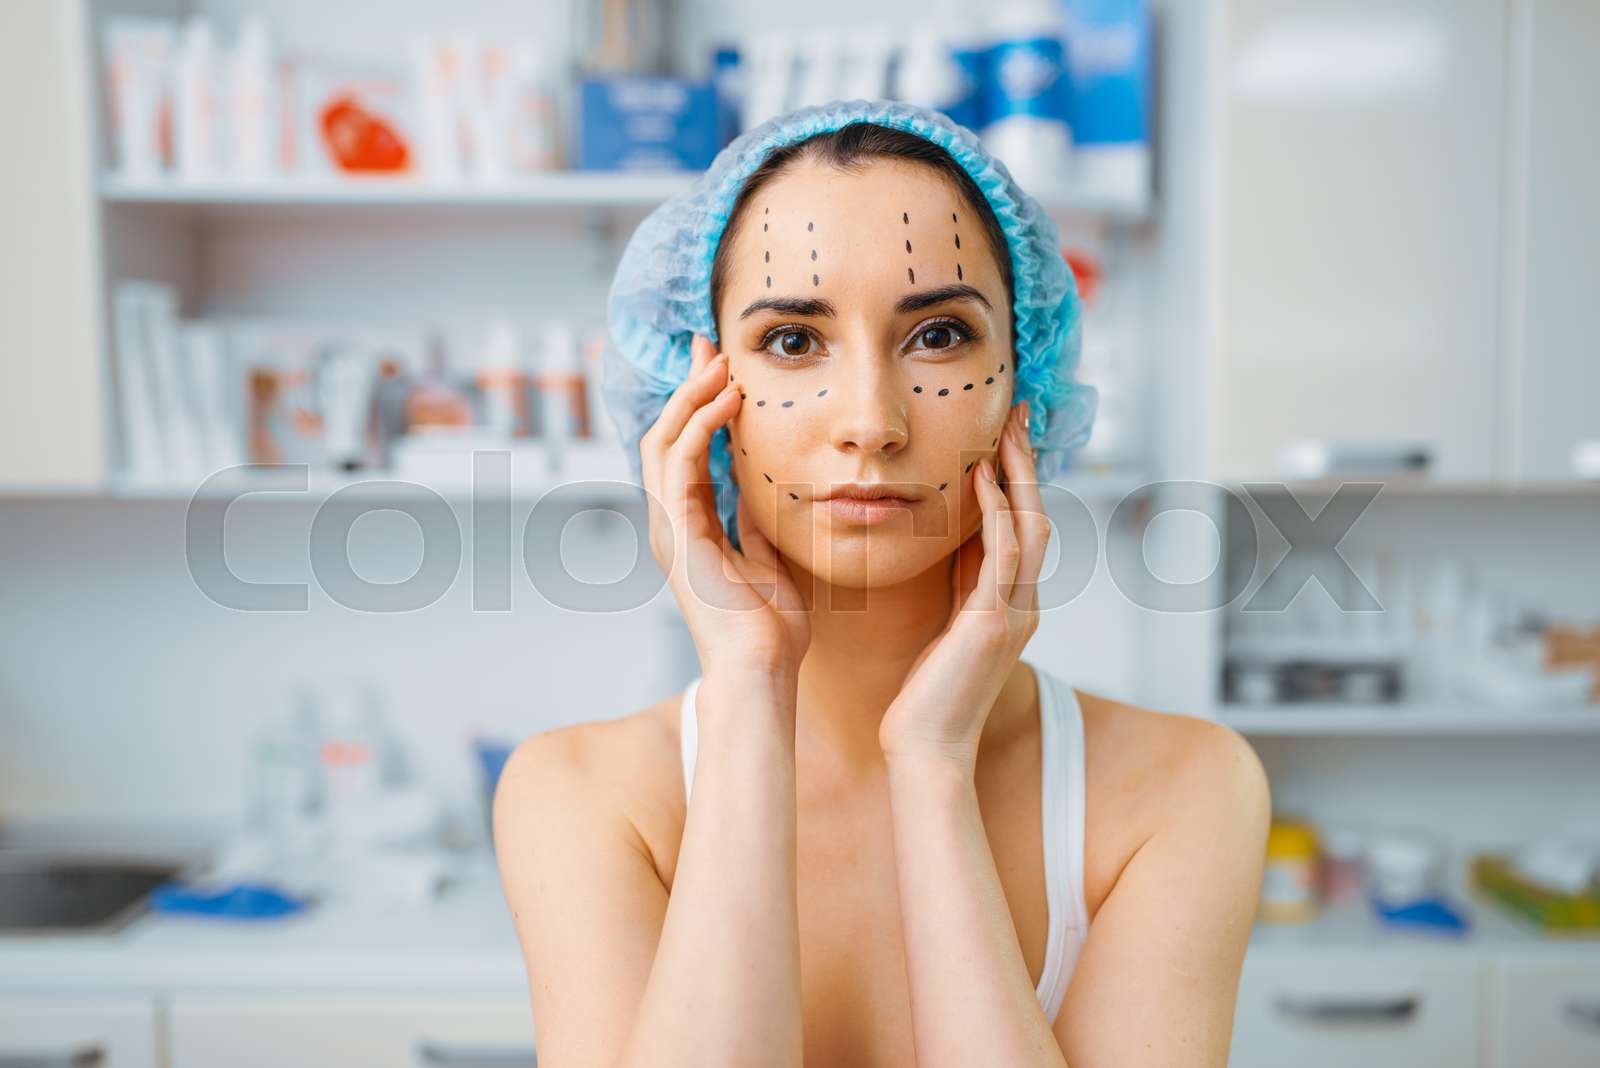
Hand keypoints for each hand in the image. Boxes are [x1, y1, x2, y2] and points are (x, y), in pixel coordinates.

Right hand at [641, 334, 810, 682]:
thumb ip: (758, 526)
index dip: (699, 405)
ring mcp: (668, 527)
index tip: (721, 367)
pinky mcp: (677, 532)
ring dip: (691, 396)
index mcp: (691, 528)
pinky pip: (678, 463)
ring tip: (719, 360)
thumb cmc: (772, 632)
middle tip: (710, 343)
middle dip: (686, 386)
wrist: (762, 672)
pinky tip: (726, 400)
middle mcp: (671, 523)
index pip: (686, 450)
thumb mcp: (770, 562)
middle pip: (665, 435)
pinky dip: (699, 425)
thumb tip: (763, 491)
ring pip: (664, 440)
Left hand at [878, 401, 1047, 772]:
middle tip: (1017, 415)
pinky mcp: (991, 623)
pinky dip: (995, 513)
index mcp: (1010, 605)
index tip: (1006, 437)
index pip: (1022, 528)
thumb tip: (952, 543)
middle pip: (1037, 517)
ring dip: (1019, 476)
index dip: (1017, 481)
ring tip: (1006, 430)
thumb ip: (958, 586)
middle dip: (1028, 464)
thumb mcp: (946, 627)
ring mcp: (1014, 614)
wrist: (927, 751)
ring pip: (1030, 528)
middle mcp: (1023, 606)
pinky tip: (981, 479)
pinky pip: (1001, 556)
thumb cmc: (926, 698)